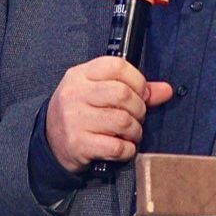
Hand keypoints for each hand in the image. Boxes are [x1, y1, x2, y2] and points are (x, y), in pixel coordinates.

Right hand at [44, 56, 172, 173]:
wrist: (50, 141)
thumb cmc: (80, 112)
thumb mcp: (98, 92)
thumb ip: (133, 89)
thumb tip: (166, 90)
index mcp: (80, 75)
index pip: (117, 66)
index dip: (137, 80)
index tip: (140, 93)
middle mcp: (75, 93)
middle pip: (123, 94)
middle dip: (139, 109)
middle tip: (136, 117)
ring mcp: (75, 119)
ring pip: (123, 121)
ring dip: (135, 131)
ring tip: (130, 133)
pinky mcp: (78, 143)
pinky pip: (116, 146)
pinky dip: (127, 149)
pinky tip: (122, 147)